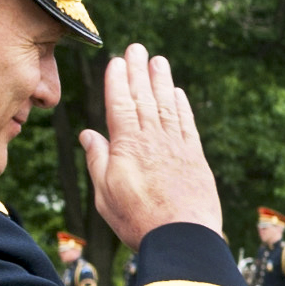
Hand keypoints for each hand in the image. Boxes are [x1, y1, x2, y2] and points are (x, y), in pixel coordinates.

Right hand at [80, 45, 223, 247]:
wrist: (183, 238)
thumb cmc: (138, 220)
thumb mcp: (105, 194)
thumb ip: (97, 160)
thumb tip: (88, 134)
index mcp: (127, 145)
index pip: (120, 104)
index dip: (118, 81)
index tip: (117, 61)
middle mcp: (153, 139)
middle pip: (144, 98)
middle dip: (139, 71)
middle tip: (137, 47)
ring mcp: (177, 146)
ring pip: (168, 105)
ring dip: (162, 81)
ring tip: (159, 61)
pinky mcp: (196, 158)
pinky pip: (188, 125)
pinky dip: (183, 107)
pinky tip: (178, 93)